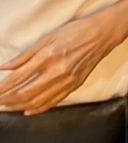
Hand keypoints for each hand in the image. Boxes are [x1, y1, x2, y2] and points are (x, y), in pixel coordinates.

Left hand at [0, 14, 127, 114]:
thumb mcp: (47, 38)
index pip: (18, 78)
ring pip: (38, 102)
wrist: (103, 34)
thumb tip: (4, 67)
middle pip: (25, 94)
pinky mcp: (75, 85)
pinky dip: (38, 109)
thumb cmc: (76, 31)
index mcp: (48, 57)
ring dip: (19, 107)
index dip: (2, 88)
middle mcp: (57, 72)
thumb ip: (25, 55)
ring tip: (7, 107)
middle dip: (7, 100)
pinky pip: (53, 102)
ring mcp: (67, 81)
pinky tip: (28, 110)